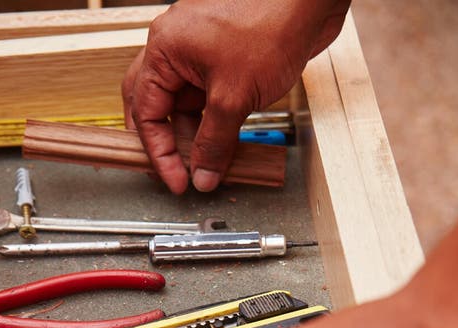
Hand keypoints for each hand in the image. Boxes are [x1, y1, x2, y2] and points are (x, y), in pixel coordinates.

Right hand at [122, 0, 349, 192]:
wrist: (311, 5)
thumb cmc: (271, 29)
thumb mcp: (233, 99)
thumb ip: (213, 143)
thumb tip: (201, 175)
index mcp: (165, 48)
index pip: (146, 111)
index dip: (159, 152)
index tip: (175, 180)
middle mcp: (176, 45)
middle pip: (154, 104)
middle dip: (164, 141)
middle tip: (174, 172)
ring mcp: (198, 49)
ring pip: (182, 102)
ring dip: (190, 134)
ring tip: (203, 164)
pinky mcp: (222, 56)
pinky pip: (204, 96)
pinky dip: (208, 121)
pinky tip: (219, 144)